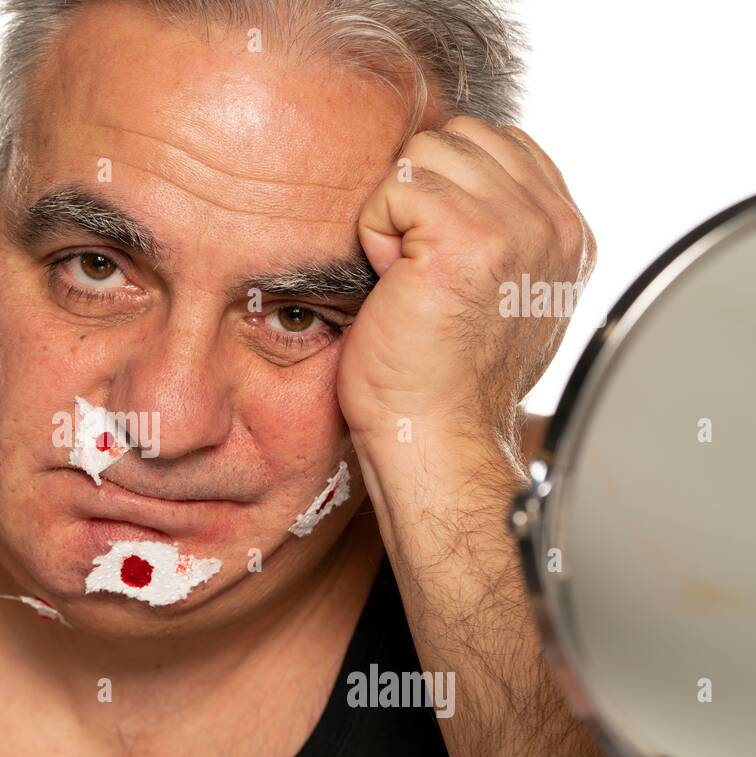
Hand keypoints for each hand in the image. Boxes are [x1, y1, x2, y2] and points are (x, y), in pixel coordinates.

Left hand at [337, 116, 595, 474]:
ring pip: (428, 152)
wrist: (432, 432)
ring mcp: (515, 225)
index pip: (502, 144)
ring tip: (407, 275)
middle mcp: (553, 223)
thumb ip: (506, 230)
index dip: (449, 187)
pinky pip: (395, 187)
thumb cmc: (444, 376)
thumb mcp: (500, 293)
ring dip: (397, 212)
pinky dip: (375, 233)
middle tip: (418, 268)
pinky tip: (393, 282)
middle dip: (422, 193)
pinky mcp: (465, 235)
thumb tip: (469, 186)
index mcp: (567, 232)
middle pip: (462, 137)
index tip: (438, 258)